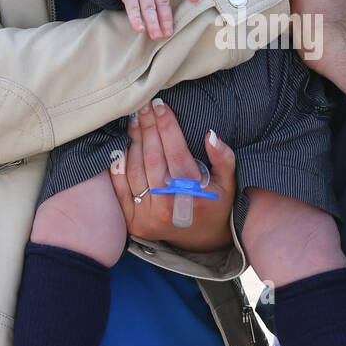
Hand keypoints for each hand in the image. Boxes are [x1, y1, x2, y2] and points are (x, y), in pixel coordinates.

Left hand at [109, 97, 236, 252]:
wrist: (201, 240)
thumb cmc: (215, 204)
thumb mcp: (228, 182)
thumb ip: (224, 157)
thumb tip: (210, 134)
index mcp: (193, 195)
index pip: (176, 152)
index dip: (167, 126)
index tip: (160, 105)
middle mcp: (168, 206)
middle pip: (153, 158)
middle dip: (147, 128)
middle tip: (143, 107)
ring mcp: (147, 216)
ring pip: (134, 170)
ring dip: (133, 142)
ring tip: (134, 121)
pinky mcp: (133, 221)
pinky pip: (119, 188)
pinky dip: (117, 165)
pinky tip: (121, 145)